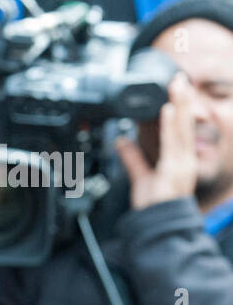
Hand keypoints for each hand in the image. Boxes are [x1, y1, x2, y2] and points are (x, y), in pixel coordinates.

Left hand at [117, 74, 197, 210]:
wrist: (159, 226)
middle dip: (183, 100)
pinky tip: (169, 110)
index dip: (179, 108)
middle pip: (184, 123)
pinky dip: (171, 126)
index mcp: (179, 159)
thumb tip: (121, 140)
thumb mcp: (141, 177)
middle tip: (179, 78)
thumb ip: (132, 158)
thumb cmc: (155, 206)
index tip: (177, 89)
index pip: (180, 128)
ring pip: (182, 128)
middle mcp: (184, 158)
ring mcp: (181, 163)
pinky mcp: (175, 169)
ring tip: (177, 86)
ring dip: (180, 105)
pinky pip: (174, 143)